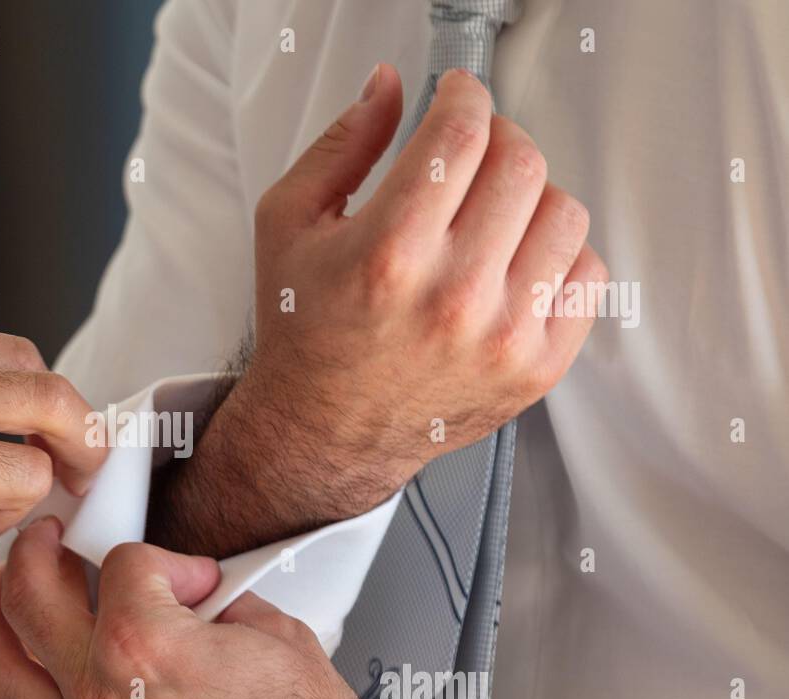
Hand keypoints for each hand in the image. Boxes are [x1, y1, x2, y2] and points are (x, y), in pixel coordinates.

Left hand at [0, 517, 394, 698]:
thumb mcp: (272, 631)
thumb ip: (215, 596)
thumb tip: (188, 587)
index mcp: (146, 645)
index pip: (122, 564)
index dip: (159, 558)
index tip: (181, 574)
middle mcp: (102, 698)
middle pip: (31, 599)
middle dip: (36, 555)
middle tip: (44, 540)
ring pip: (5, 672)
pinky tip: (13, 683)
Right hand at [150, 65, 605, 555]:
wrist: (322, 432)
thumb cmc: (305, 333)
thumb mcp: (288, 227)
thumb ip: (340, 147)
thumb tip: (389, 88)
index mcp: (388, 253)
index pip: (463, 134)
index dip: (465, 98)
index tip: (460, 98)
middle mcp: (452, 295)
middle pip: (521, 163)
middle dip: (497, 141)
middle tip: (471, 157)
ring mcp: (503, 335)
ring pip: (564, 212)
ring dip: (529, 198)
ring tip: (490, 218)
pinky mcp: (537, 367)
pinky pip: (587, 274)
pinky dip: (558, 256)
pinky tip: (513, 265)